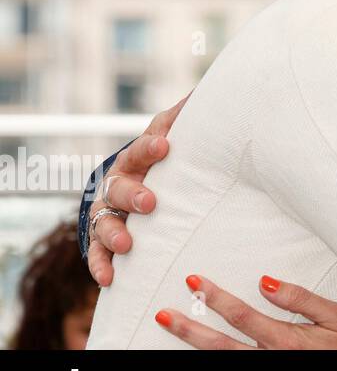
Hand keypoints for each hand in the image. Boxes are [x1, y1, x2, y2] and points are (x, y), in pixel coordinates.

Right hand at [87, 93, 188, 286]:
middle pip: (119, 187)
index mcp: (137, 159)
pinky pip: (97, 254)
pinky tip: (110, 278)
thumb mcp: (171, 139)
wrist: (139, 187)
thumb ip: (182, 120)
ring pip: (103, 222)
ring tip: (127, 245)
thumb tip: (204, 93)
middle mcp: (118, 185)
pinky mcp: (105, 241)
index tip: (165, 145)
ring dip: (113, 233)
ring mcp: (109, 213)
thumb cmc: (162, 162)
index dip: (151, 146)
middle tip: (150, 202)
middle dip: (133, 195)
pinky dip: (101, 266)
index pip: (142, 149)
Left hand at [155, 275, 336, 349]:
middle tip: (165, 314)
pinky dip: (216, 367)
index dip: (216, 298)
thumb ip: (300, 299)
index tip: (196, 282)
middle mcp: (272, 362)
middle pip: (220, 346)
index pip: (242, 315)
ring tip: (174, 330)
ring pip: (222, 365)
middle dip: (190, 328)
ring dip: (195, 348)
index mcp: (288, 341)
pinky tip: (201, 358)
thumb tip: (267, 281)